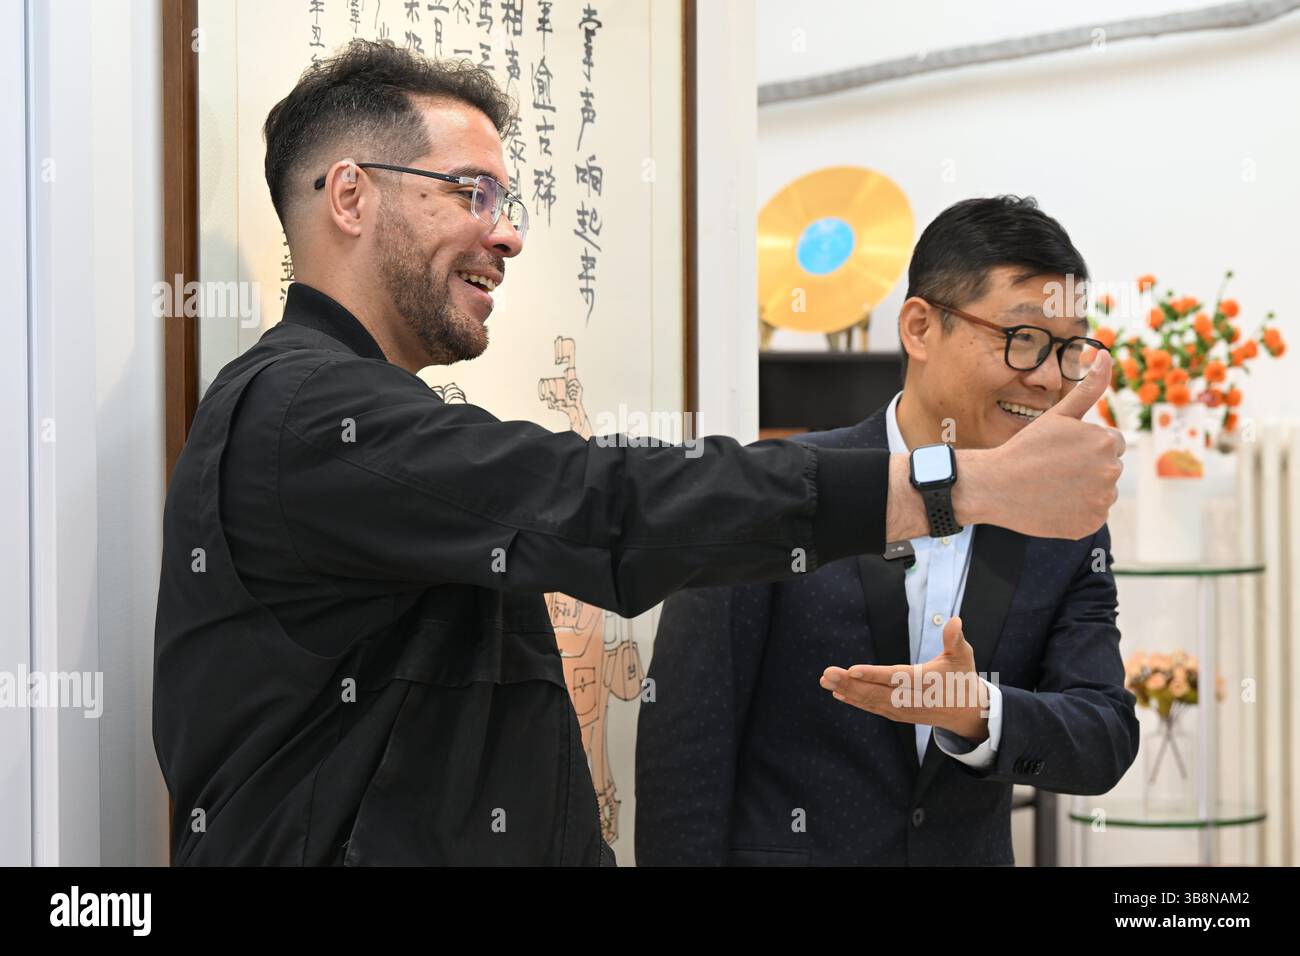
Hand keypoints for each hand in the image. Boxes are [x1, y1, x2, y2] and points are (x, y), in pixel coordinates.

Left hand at [819, 616, 989, 741]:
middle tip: (827, 673)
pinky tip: (837, 693)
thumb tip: (955, 619)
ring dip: (847, 690)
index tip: (852, 669)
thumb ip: (955, 639)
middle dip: (849, 683)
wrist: (965, 712)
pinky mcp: (897, 714)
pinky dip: (855, 701)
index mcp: (927, 682)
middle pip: (877, 691)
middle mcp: (912, 699)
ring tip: (825, 680)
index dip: (874, 674)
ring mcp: (903, 710)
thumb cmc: (962, 678)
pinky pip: (873, 707)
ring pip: (871, 700)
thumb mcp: (963, 656)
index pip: (897, 677)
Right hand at [957, 350, 1123, 538]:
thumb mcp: (1058, 415)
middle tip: (1053, 470)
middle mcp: (1110, 472)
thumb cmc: (1024, 448)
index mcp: (1105, 442)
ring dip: (1084, 490)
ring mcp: (1101, 501)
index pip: (1111, 444)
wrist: (995, 486)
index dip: (1084, 447)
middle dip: (1087, 468)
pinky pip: (1092, 515)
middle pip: (1109, 468)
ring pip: (1102, 492)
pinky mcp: (1091, 524)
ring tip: (1052, 487)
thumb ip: (1089, 388)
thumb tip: (1108, 354)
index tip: (1060, 452)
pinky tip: (1054, 504)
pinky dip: (1077, 512)